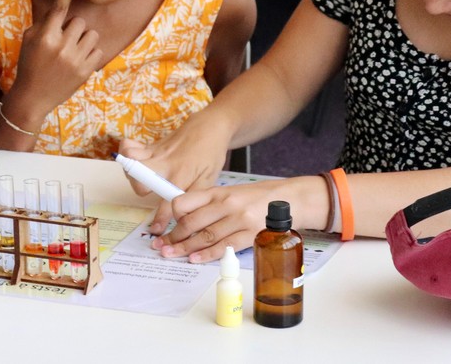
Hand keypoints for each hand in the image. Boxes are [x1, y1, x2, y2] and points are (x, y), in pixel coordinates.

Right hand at [9, 0, 103, 121]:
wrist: (33, 96)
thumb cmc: (29, 64)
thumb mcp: (29, 41)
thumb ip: (44, 23)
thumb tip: (60, 7)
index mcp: (45, 37)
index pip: (58, 9)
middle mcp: (61, 46)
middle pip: (79, 21)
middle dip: (73, 28)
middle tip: (63, 40)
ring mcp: (75, 60)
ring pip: (91, 35)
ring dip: (84, 39)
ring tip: (73, 50)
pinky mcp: (85, 71)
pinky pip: (98, 50)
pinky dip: (90, 53)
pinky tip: (78, 60)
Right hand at [118, 130, 228, 233]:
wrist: (209, 127)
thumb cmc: (210, 155)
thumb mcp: (209, 179)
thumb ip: (194, 197)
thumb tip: (183, 217)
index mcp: (182, 174)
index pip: (167, 200)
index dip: (160, 217)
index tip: (156, 229)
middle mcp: (166, 163)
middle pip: (140, 178)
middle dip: (140, 189)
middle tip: (148, 192)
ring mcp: (156, 152)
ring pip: (130, 160)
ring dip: (131, 171)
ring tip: (140, 177)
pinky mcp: (150, 145)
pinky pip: (128, 146)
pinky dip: (126, 153)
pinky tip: (135, 161)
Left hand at [153, 176, 324, 262]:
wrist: (289, 199)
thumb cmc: (256, 197)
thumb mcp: (231, 192)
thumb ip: (209, 204)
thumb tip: (184, 219)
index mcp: (218, 191)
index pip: (185, 201)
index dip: (171, 215)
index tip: (163, 226)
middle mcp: (226, 203)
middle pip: (191, 222)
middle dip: (174, 236)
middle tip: (161, 246)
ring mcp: (239, 219)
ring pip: (205, 236)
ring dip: (185, 248)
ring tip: (171, 254)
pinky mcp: (250, 234)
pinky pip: (224, 247)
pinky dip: (207, 254)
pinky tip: (194, 259)